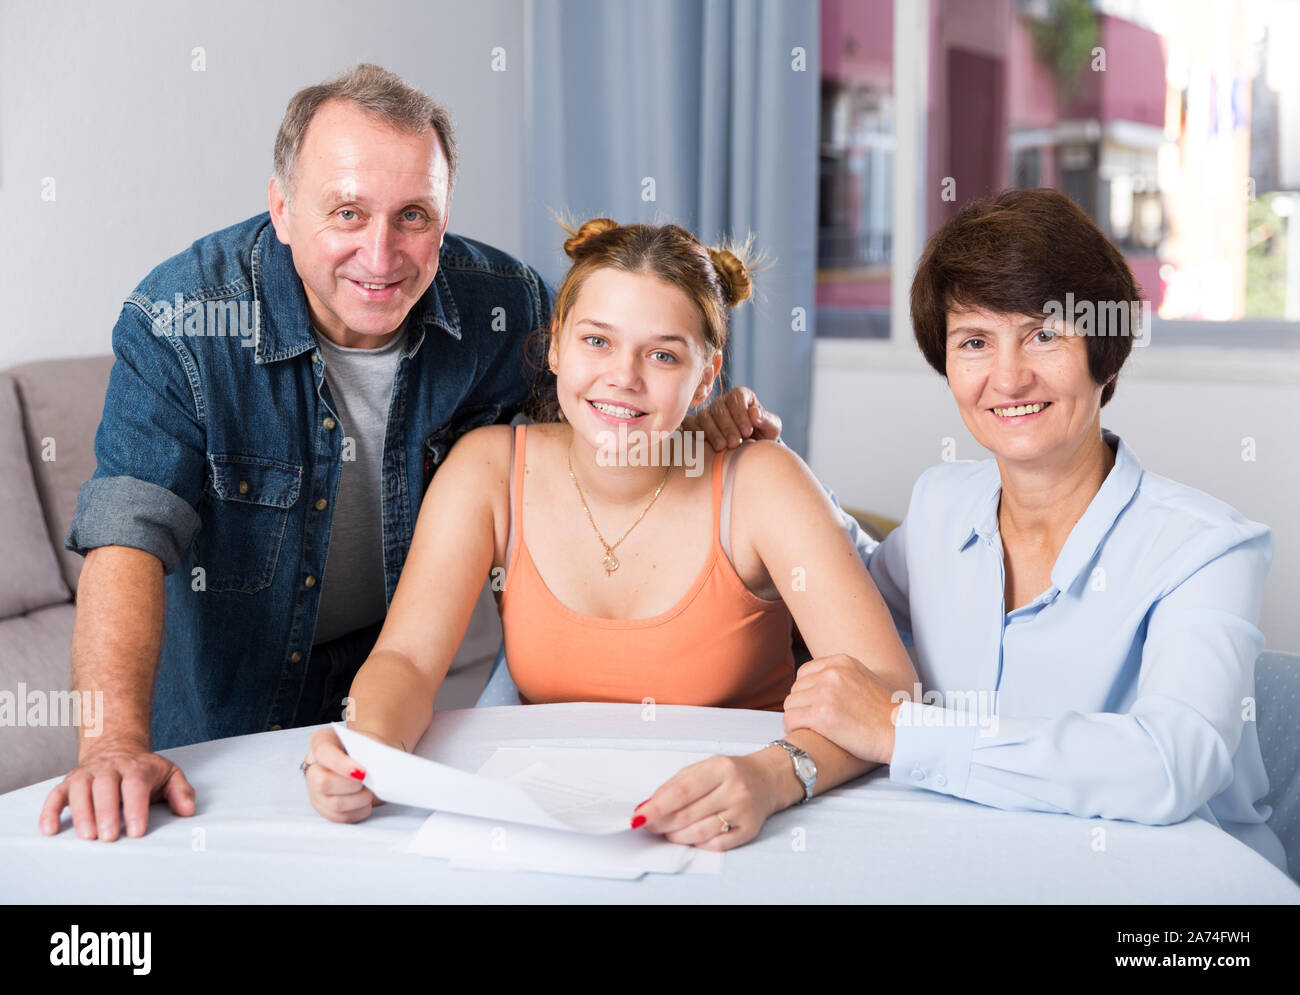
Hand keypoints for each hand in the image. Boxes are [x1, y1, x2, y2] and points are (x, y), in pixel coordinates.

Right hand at [39, 738, 195, 840]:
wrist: (116, 746)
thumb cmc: (144, 769)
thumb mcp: (168, 774)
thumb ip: (180, 791)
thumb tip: (188, 810)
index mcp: (136, 768)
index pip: (135, 786)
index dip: (136, 808)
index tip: (137, 831)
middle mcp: (109, 769)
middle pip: (105, 788)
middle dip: (106, 813)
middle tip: (109, 836)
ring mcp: (87, 775)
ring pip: (80, 791)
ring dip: (81, 814)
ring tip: (87, 836)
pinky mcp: (69, 783)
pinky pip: (55, 795)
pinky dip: (50, 811)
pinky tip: (50, 829)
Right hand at [303, 726, 388, 823]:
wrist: (366, 758)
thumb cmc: (366, 748)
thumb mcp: (369, 741)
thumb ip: (370, 752)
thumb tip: (377, 770)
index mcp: (322, 741)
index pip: (323, 752)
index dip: (341, 764)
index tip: (363, 772)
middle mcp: (312, 766)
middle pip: (322, 783)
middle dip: (350, 786)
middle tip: (367, 782)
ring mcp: (314, 789)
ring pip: (333, 804)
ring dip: (358, 800)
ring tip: (370, 792)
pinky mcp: (323, 807)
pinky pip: (339, 817)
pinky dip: (358, 812)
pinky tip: (366, 802)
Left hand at [630, 750, 797, 850]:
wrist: (768, 780)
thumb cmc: (729, 774)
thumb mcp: (702, 768)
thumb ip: (674, 786)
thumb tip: (647, 808)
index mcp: (720, 768)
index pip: (682, 791)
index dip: (657, 807)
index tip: (639, 817)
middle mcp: (735, 789)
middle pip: (688, 815)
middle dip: (662, 824)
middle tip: (649, 825)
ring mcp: (743, 812)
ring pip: (699, 833)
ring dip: (676, 836)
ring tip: (667, 832)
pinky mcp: (749, 831)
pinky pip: (715, 845)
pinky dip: (697, 844)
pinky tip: (690, 837)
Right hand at [682, 386, 781, 451]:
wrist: (751, 450)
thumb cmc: (763, 435)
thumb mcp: (771, 427)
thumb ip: (766, 419)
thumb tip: (754, 413)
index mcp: (741, 396)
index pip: (737, 398)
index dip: (740, 414)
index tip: (747, 432)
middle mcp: (722, 402)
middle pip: (719, 408)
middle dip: (727, 427)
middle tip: (735, 443)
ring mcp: (708, 412)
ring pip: (705, 417)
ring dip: (713, 432)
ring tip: (722, 448)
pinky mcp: (696, 424)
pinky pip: (691, 423)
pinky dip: (694, 431)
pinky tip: (702, 441)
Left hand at [782, 654, 901, 764]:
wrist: (900, 732)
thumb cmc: (886, 713)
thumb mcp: (863, 679)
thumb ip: (841, 677)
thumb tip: (816, 685)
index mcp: (842, 661)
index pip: (805, 672)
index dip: (806, 691)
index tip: (813, 704)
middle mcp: (831, 673)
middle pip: (796, 688)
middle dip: (802, 705)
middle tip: (813, 720)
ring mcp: (825, 693)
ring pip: (791, 704)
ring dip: (798, 717)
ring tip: (812, 728)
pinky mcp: (821, 715)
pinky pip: (790, 719)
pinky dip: (792, 727)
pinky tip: (804, 733)